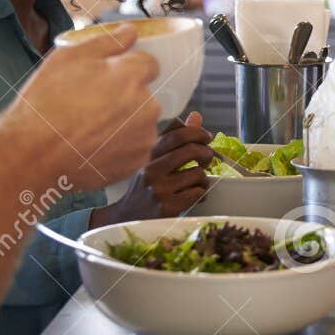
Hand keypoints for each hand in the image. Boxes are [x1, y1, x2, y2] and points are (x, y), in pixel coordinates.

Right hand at [0, 26, 159, 190]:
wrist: (32, 155)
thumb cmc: (46, 104)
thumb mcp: (68, 58)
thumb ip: (107, 41)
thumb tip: (131, 31)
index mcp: (132, 76)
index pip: (149, 64)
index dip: (127, 68)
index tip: (108, 77)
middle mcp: (146, 106)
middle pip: (145, 93)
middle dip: (125, 95)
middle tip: (91, 103)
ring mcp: (144, 137)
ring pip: (141, 121)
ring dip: (125, 121)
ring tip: (90, 126)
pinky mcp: (137, 162)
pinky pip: (135, 146)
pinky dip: (121, 145)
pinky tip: (95, 143)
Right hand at [95, 112, 215, 224]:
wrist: (127, 218)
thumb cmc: (145, 187)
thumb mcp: (154, 161)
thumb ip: (175, 140)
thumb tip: (196, 117)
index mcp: (149, 157)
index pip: (177, 135)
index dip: (197, 132)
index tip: (206, 138)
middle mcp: (152, 171)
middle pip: (191, 151)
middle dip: (206, 154)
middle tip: (206, 160)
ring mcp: (159, 190)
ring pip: (198, 174)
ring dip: (203, 179)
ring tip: (196, 184)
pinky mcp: (168, 208)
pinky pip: (198, 193)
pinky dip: (201, 194)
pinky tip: (193, 196)